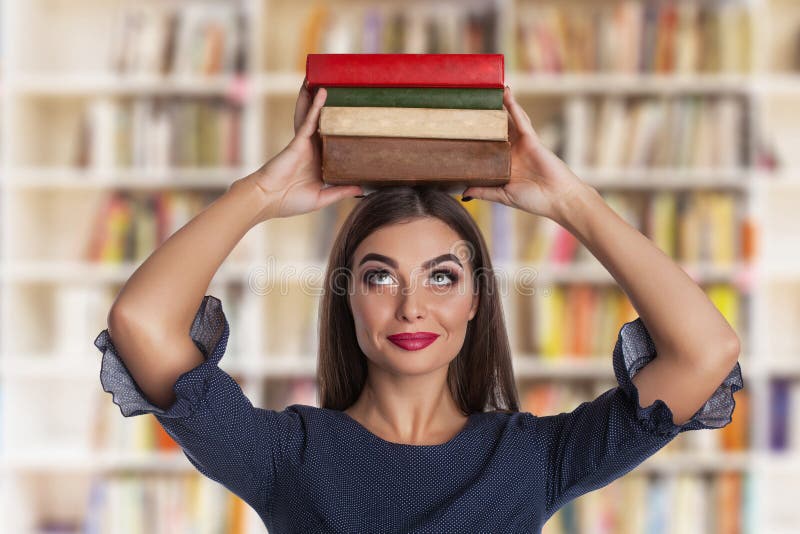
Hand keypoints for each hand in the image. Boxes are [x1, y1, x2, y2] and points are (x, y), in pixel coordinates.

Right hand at [238, 79, 362, 220]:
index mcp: (318, 162)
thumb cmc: (290, 201)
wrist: (267, 200)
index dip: (342, 129)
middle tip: (340, 89)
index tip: (357, 118)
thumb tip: (362, 188)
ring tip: (325, 79)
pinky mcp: (298, 141)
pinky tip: (322, 92)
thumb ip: (340, 191)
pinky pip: (308, 120)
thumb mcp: (322, 198)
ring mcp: (305, 143)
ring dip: (318, 98)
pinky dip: (316, 106)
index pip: (333, 141)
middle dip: (329, 107)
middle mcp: (312, 149)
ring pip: (314, 116)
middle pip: (323, 123)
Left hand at [460, 86, 592, 221]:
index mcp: (505, 165)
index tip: (460, 128)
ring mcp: (522, 144)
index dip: (476, 137)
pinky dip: (513, 107)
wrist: (558, 199)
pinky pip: (521, 120)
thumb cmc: (534, 200)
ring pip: (508, 121)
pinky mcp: (531, 139)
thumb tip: (463, 192)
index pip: (488, 147)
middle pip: (497, 130)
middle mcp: (513, 152)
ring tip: (488, 91)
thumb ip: (484, 191)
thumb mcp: (503, 195)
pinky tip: (505, 94)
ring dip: (500, 106)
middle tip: (470, 103)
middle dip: (486, 117)